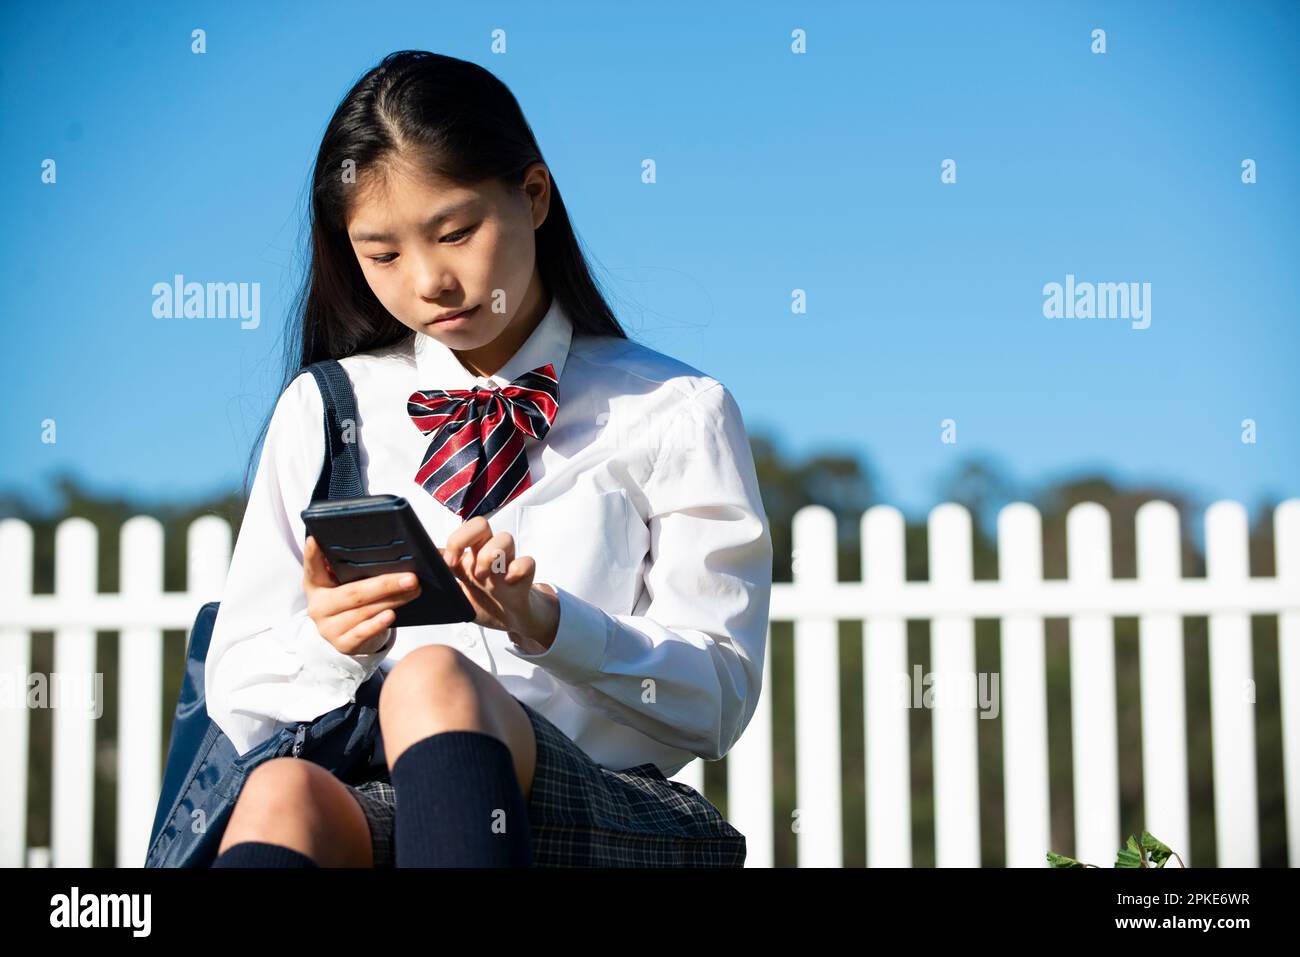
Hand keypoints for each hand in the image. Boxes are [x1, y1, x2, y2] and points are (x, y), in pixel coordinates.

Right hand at [303, 535, 421, 654]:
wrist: (350, 635)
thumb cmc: (351, 602)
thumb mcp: (344, 584)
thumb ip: (352, 568)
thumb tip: (386, 553)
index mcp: (316, 585)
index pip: (312, 568)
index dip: (311, 555)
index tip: (314, 540)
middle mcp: (318, 607)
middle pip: (352, 593)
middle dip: (384, 584)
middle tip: (410, 577)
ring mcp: (329, 628)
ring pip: (363, 612)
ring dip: (392, 601)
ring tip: (413, 591)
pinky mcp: (342, 644)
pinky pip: (361, 633)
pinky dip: (377, 624)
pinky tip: (391, 614)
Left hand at [441, 516, 559, 653]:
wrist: (511, 621)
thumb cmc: (485, 603)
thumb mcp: (458, 594)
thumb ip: (442, 580)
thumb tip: (418, 568)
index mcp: (470, 556)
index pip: (462, 531)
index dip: (453, 542)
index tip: (447, 564)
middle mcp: (488, 553)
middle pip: (480, 524)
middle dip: (467, 538)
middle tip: (460, 565)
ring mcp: (507, 563)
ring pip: (505, 537)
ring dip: (489, 554)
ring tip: (482, 577)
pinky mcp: (524, 576)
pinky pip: (527, 561)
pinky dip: (517, 569)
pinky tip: (508, 582)